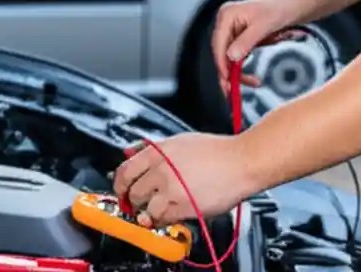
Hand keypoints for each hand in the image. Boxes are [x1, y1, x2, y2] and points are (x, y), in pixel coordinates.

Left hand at [113, 133, 252, 227]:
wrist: (241, 162)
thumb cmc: (217, 151)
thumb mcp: (180, 141)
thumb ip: (153, 149)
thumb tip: (131, 153)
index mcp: (158, 152)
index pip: (124, 171)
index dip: (119, 184)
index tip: (121, 190)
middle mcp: (161, 170)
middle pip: (133, 192)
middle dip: (134, 200)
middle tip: (140, 202)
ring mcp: (171, 190)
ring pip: (146, 209)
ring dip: (150, 211)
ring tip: (161, 207)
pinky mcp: (183, 207)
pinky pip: (162, 219)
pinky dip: (163, 219)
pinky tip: (171, 213)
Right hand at [211, 0, 303, 91]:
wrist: (296, 4)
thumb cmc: (281, 9)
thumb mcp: (263, 26)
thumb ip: (246, 41)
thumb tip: (230, 57)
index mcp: (227, 15)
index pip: (218, 44)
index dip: (222, 64)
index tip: (227, 80)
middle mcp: (227, 22)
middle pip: (221, 52)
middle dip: (229, 72)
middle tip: (233, 90)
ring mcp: (233, 29)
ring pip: (230, 57)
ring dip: (238, 71)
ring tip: (252, 82)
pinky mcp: (242, 37)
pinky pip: (239, 56)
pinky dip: (244, 66)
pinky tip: (252, 75)